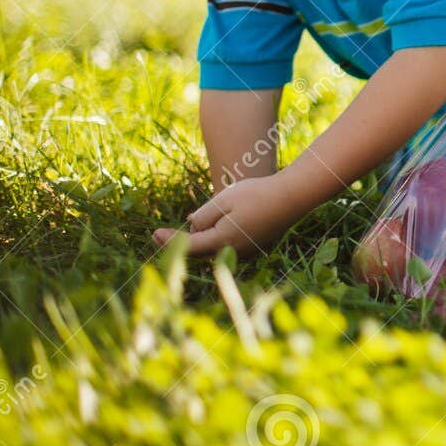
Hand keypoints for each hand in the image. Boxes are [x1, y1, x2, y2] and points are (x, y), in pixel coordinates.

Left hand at [152, 174, 307, 258]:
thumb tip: (191, 227)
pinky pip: (228, 246)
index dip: (167, 241)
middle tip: (161, 235)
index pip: (187, 246)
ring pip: (214, 249)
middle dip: (180, 243)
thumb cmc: (257, 194)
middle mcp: (232, 251)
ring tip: (187, 230)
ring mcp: (245, 251)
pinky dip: (216, 239)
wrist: (293, 197)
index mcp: (222, 240)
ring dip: (200, 241)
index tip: (153, 234)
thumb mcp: (224, 199)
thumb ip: (203, 216)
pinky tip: (215, 227)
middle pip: (199, 252)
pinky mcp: (255, 246)